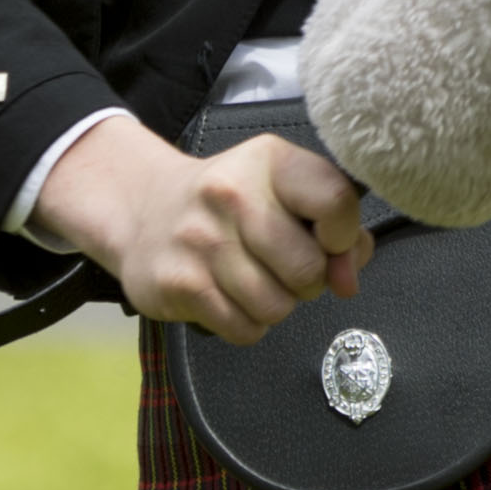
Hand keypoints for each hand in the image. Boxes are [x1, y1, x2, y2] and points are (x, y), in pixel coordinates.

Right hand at [32, 120, 367, 345]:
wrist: (143, 210)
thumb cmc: (231, 203)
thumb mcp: (283, 190)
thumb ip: (335, 224)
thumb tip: (347, 278)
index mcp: (270, 160)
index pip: (335, 202)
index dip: (344, 236)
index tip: (331, 242)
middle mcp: (232, 194)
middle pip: (307, 268)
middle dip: (309, 280)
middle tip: (287, 267)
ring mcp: (201, 241)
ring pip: (277, 306)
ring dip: (276, 304)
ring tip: (257, 280)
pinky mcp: (179, 283)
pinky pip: (244, 329)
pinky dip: (247, 323)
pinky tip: (232, 297)